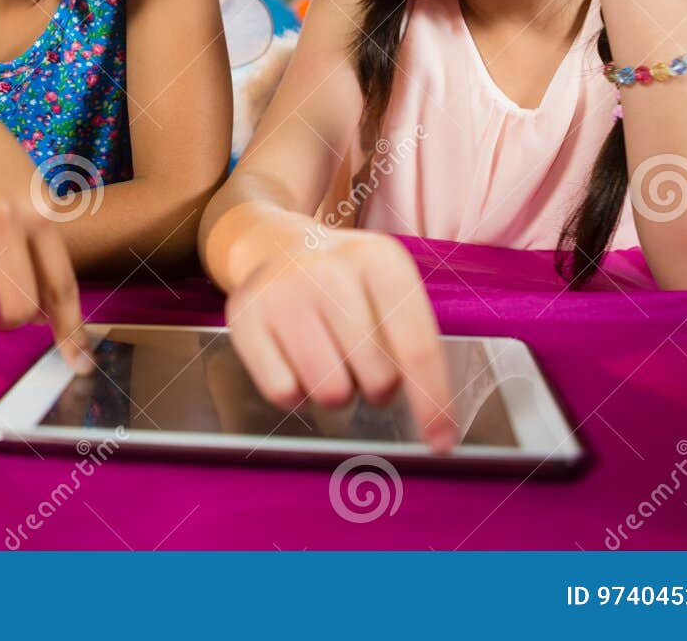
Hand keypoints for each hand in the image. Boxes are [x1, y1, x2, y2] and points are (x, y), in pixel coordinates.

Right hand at [223, 214, 456, 451]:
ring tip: (330, 358)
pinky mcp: (245, 316)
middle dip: (377, 386)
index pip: (418, 348)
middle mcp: (331, 270)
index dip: (433, 402)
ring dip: (337, 390)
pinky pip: (284, 393)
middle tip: (363, 361)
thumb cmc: (347, 281)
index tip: (441, 441)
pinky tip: (296, 360)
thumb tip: (436, 424)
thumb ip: (414, 342)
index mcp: (381, 259)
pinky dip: (296, 392)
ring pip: (330, 392)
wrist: (277, 244)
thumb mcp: (389, 287)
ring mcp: (283, 292)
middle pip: (377, 379)